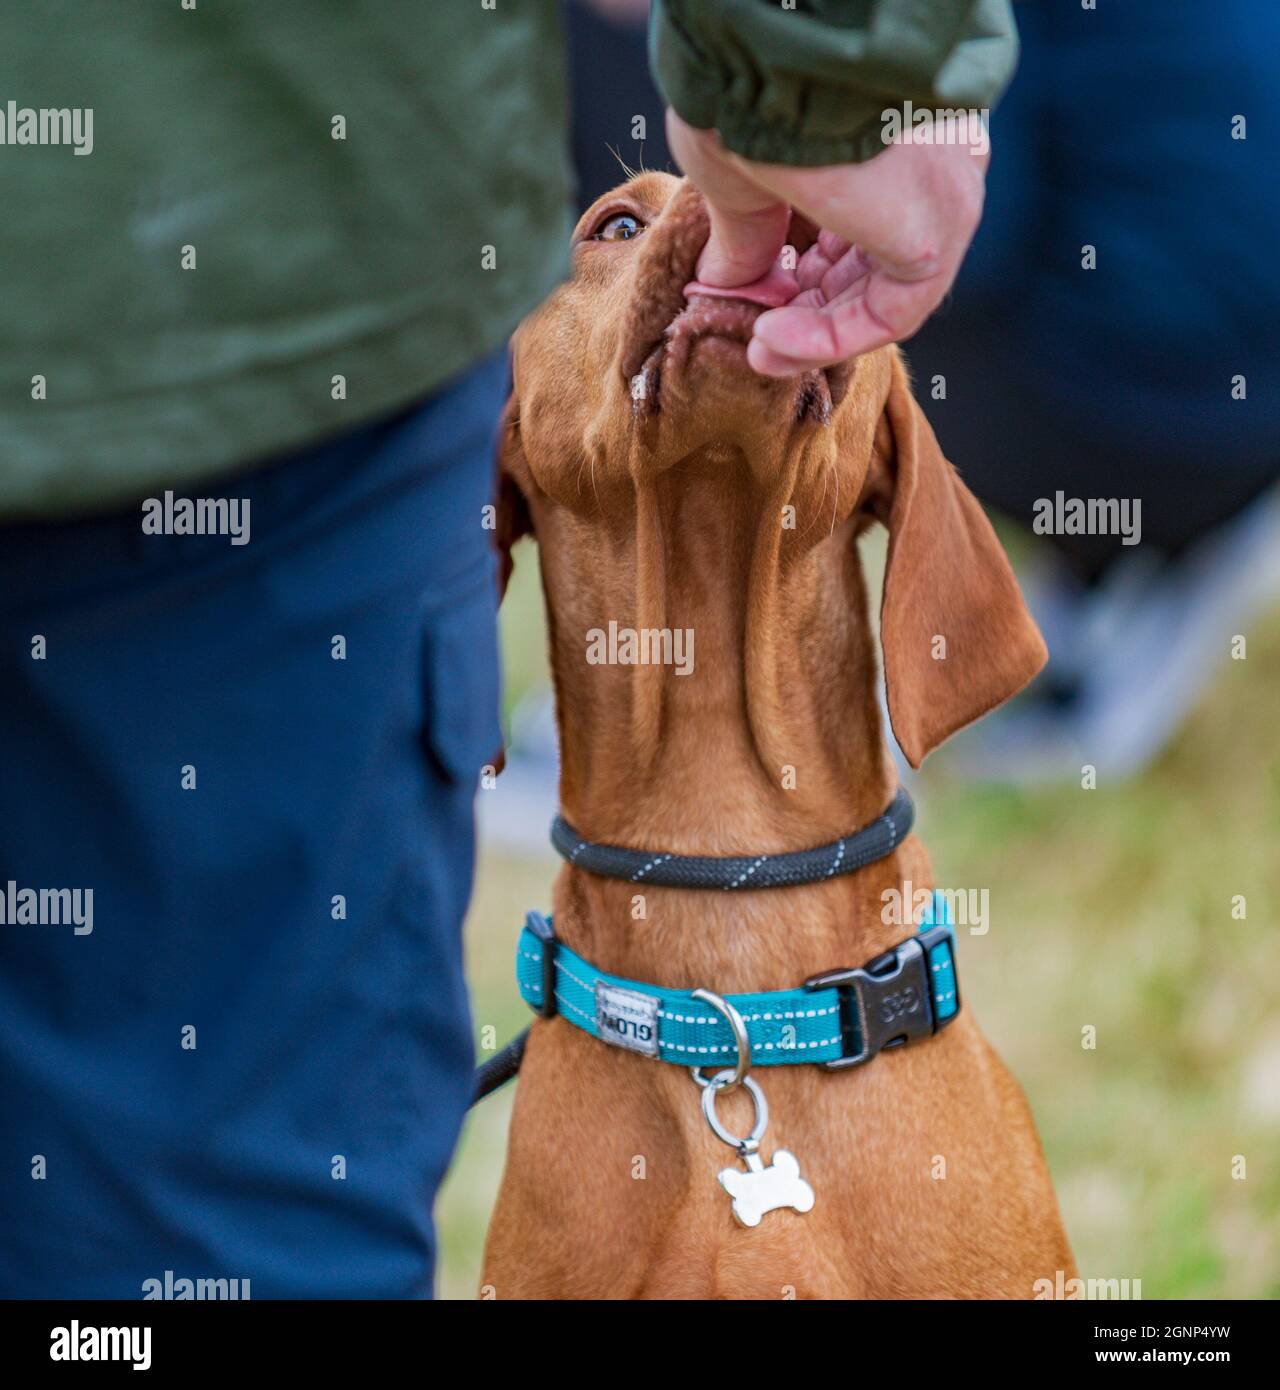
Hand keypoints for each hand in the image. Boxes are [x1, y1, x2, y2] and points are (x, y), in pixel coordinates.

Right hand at [667, 109, 988, 372]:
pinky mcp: (936, 237)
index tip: (757, 301)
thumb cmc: (750, 95)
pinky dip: (830, 339)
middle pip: (872, 264)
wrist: (773, 69)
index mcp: (884, 137)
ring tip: (758, 344)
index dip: (804, 272)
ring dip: (815, 333)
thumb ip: (744, 236)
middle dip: (808, 309)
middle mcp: (925, 165)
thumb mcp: (737, 176)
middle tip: (755, 336)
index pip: (856, 223)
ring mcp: (939, 200)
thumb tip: (723, 283)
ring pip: (883, 294)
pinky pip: (889, 315)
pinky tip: (773, 339)